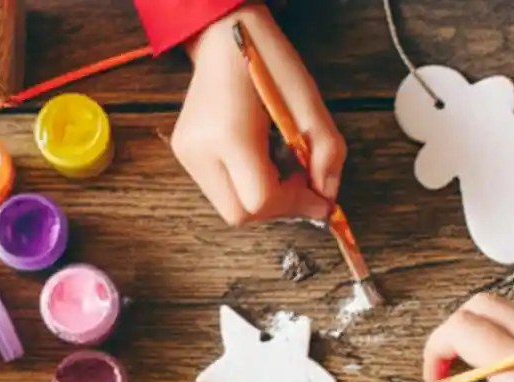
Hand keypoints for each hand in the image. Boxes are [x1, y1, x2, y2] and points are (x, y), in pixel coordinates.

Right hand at [172, 3, 345, 225]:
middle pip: (242, 214)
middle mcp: (200, 151)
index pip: (261, 200)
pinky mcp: (185, 155)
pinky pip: (222, 191)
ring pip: (231, 208)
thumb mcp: (309, 102)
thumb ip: (326, 153)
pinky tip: (261, 161)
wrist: (226, 35)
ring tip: (281, 167)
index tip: (319, 197)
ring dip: (264, 199)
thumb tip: (328, 196)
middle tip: (301, 184)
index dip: (296, 205)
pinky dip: (248, 187)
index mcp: (229, 136)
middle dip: (278, 208)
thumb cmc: (268, 60)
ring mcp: (188, 155)